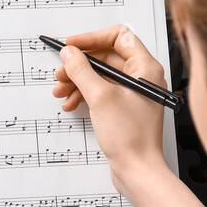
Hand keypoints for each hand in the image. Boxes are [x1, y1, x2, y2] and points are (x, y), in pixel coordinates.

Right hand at [52, 24, 169, 187]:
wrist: (137, 170)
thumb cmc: (131, 137)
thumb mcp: (100, 96)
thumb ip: (82, 70)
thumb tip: (69, 53)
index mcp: (145, 68)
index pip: (118, 37)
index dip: (92, 38)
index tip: (71, 45)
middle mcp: (141, 78)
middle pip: (106, 57)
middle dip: (80, 64)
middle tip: (61, 71)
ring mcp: (132, 94)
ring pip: (100, 76)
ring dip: (78, 80)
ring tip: (61, 90)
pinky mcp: (123, 109)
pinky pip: (100, 92)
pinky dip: (84, 95)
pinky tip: (71, 104)